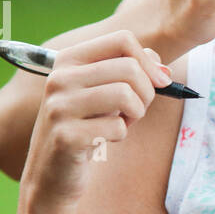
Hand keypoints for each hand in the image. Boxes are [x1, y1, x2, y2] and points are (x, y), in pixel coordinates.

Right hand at [21, 30, 169, 205]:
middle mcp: (60, 78)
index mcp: (68, 59)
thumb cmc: (86, 127)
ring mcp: (59, 107)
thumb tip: (163, 70)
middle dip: (146, 93)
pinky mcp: (66, 136)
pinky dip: (120, 135)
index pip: (122, 39)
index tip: (159, 82)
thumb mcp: (103, 91)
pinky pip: (117, 127)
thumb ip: (131, 70)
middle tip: (136, 111)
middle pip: (129, 68)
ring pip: (126, 94)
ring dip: (136, 114)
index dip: (148, 61)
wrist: (51, 174)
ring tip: (121, 123)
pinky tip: (103, 140)